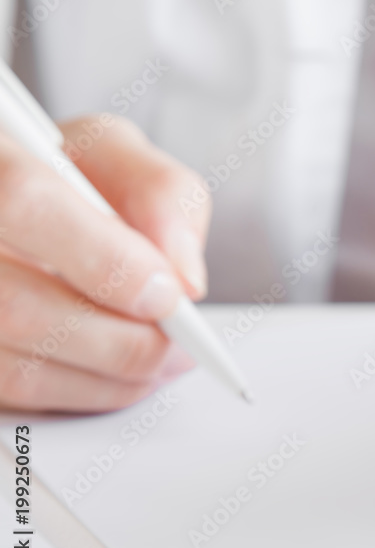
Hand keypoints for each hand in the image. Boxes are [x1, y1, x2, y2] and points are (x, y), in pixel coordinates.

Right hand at [0, 115, 210, 411]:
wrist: (3, 201)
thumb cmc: (59, 174)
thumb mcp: (114, 155)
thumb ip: (161, 195)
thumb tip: (184, 279)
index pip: (26, 202)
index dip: (106, 260)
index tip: (168, 295)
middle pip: (18, 307)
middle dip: (122, 340)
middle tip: (179, 342)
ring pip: (17, 366)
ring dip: (111, 377)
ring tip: (165, 359)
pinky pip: (16, 391)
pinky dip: (85, 392)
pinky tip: (122, 374)